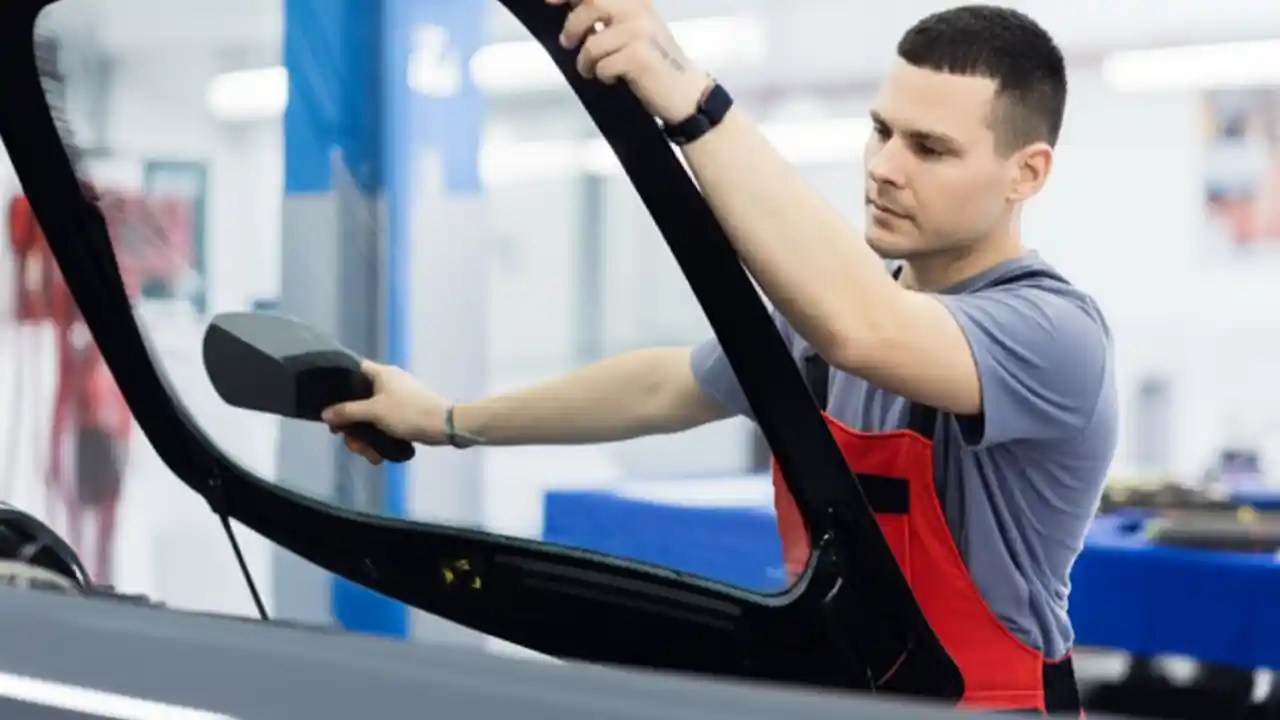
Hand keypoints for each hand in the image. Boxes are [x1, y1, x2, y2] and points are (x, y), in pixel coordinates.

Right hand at [320, 360, 449, 464]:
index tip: (330, 406)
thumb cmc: (409, 413)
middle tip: (351, 442)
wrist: (445, 426)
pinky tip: (378, 455)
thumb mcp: (375, 412)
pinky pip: (383, 424)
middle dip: (352, 426)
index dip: (337, 385)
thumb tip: (325, 414)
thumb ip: (348, 412)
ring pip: (370, 417)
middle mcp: (388, 382)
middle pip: (357, 401)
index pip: (351, 370)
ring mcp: (397, 399)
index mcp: (381, 373)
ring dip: (366, 438)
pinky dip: (379, 438)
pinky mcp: (404, 414)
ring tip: (369, 455)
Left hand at [550, 0, 712, 124]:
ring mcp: (640, 33)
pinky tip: (614, 79)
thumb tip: (572, 5)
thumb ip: (606, 16)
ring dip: (586, 61)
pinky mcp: (639, 57)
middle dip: (573, 25)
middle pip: (593, 4)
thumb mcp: (632, 30)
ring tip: (592, 69)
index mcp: (636, 2)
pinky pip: (602, 65)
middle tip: (567, 42)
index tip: (548, 0)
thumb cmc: (654, 63)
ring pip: (593, 42)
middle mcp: (639, 11)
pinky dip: (602, 75)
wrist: (684, 92)